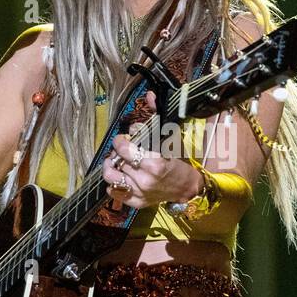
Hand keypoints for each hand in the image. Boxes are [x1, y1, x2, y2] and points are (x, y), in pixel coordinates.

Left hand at [103, 92, 202, 208]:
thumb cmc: (177, 160)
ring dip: (111, 166)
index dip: (120, 141)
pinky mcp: (136, 202)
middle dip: (117, 152)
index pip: (124, 149)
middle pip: (116, 161)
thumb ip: (157, 114)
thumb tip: (150, 94)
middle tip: (121, 149)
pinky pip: (113, 192)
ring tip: (115, 161)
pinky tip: (119, 176)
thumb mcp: (169, 136)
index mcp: (155, 163)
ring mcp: (139, 193)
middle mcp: (145, 180)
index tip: (123, 138)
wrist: (186, 188)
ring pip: (111, 176)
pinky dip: (112, 183)